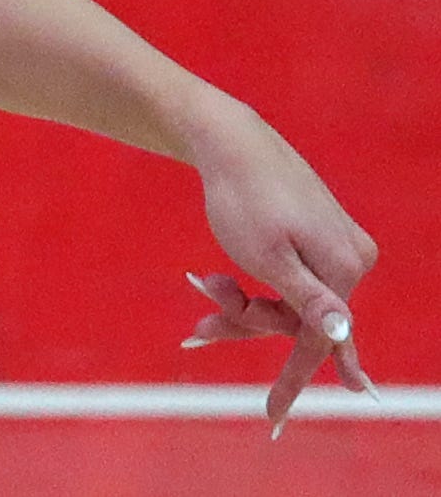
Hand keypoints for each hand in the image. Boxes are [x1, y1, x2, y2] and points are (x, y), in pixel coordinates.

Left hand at [182, 103, 377, 435]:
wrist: (227, 137)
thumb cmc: (241, 196)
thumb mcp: (268, 256)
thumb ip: (308, 302)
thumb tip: (344, 333)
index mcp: (345, 266)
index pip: (318, 341)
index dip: (291, 380)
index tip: (272, 417)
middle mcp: (353, 256)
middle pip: (299, 319)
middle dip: (249, 320)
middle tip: (201, 322)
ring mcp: (337, 242)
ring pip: (290, 299)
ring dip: (245, 300)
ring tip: (202, 283)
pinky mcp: (317, 231)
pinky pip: (290, 275)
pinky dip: (256, 281)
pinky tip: (221, 281)